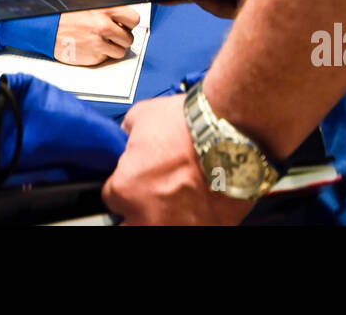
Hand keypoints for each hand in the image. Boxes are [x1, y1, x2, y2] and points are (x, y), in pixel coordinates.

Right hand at [53, 6, 139, 65]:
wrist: (47, 29)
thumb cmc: (66, 15)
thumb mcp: (88, 3)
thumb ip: (107, 9)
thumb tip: (122, 16)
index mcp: (105, 10)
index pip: (134, 19)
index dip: (129, 23)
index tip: (125, 25)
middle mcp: (104, 27)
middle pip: (129, 38)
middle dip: (122, 38)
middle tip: (113, 36)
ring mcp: (99, 44)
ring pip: (120, 52)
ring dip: (113, 48)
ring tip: (101, 42)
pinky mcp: (93, 57)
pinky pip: (106, 58)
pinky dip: (101, 55)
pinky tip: (90, 47)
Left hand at [102, 95, 254, 224]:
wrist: (235, 133)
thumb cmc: (193, 125)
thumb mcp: (143, 115)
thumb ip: (128, 135)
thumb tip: (127, 137)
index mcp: (126, 188)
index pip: (111, 197)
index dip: (125, 184)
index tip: (136, 178)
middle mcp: (148, 216)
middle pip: (130, 224)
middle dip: (138, 209)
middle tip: (153, 191)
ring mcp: (179, 228)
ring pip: (158, 228)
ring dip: (164, 217)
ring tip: (178, 198)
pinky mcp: (208, 230)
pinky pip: (194, 228)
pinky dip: (195, 219)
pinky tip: (201, 200)